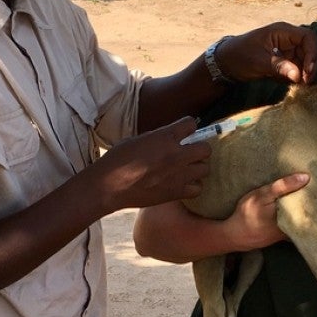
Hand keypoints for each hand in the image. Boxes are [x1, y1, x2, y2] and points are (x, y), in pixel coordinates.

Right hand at [91, 116, 210, 210]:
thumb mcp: (139, 139)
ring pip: (205, 168)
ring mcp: (179, 175)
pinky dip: (193, 186)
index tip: (184, 132)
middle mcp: (176, 154)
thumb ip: (158, 139)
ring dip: (197, 167)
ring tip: (187, 169)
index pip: (191, 124)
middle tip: (190, 153)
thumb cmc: (118, 160)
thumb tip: (169, 140)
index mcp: (165, 137)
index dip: (188, 127)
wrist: (110, 185)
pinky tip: (183, 184)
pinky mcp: (176, 192)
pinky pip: (198, 189)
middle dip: (199, 149)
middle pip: (206, 148)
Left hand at [218, 22, 316, 84]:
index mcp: (282, 31)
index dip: (312, 54)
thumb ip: (279, 67)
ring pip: (304, 60)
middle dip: (309, 66)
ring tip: (298, 85)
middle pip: (309, 49)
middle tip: (304, 82)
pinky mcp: (282, 60)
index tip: (307, 72)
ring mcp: (285, 49)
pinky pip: (295, 67)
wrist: (225, 63)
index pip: (308, 38)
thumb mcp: (259, 62)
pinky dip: (295, 75)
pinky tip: (291, 83)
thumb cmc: (239, 56)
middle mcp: (287, 38)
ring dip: (303, 72)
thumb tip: (298, 76)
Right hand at [224, 173, 312, 249]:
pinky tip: (301, 197)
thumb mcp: (262, 195)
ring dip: (316, 200)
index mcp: (298, 215)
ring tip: (316, 184)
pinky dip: (305, 206)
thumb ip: (283, 186)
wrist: (235, 236)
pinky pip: (301, 217)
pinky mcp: (285, 230)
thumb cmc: (248, 215)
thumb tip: (306, 177)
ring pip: (311, 214)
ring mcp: (292, 228)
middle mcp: (298, 224)